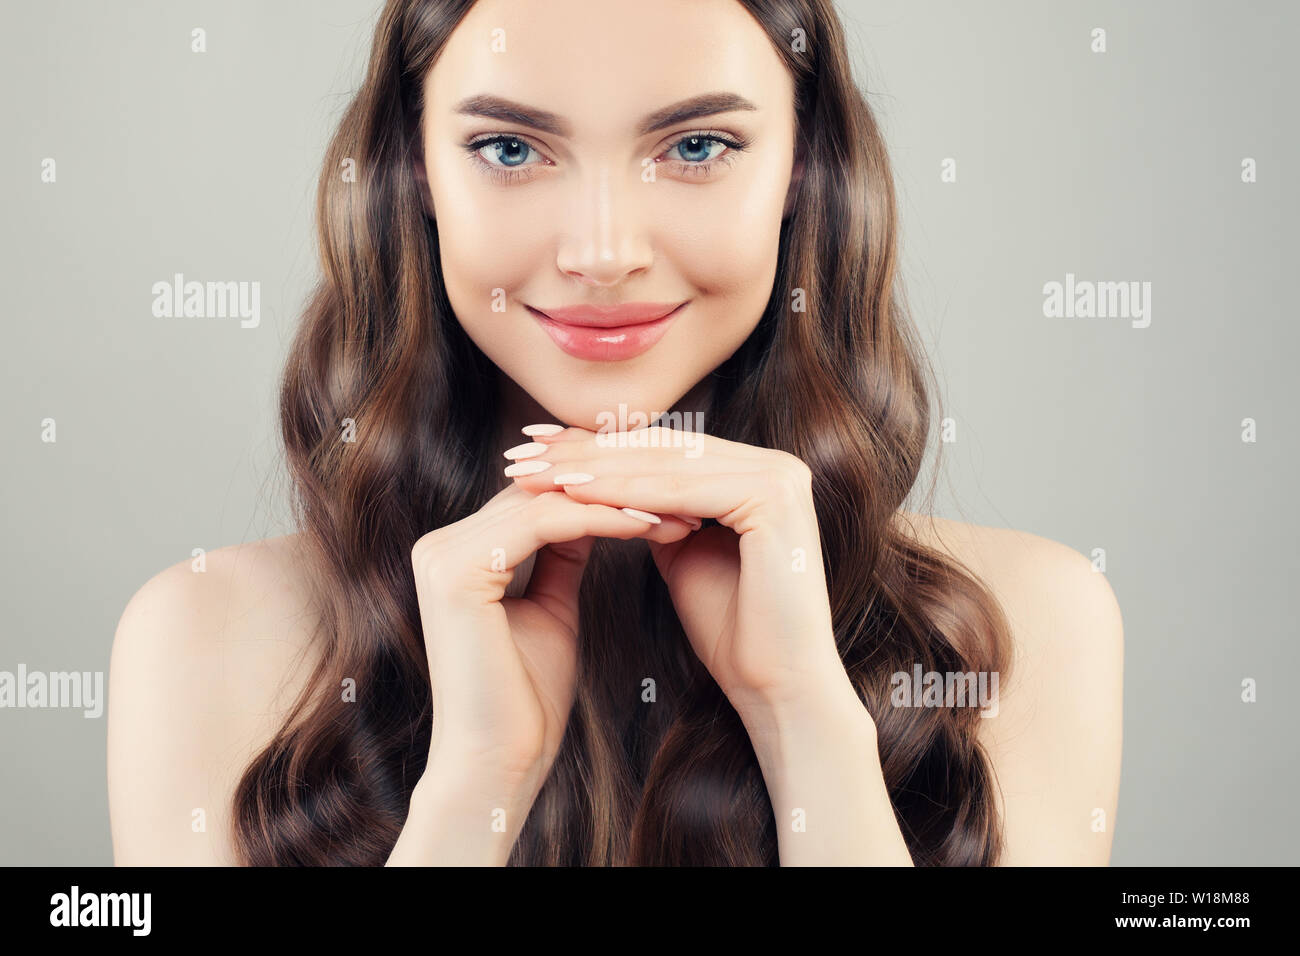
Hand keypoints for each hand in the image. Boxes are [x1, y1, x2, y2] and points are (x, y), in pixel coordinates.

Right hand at [410, 480, 693, 792]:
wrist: (499, 765)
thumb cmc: (525, 703)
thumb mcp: (550, 610)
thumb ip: (559, 557)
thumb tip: (589, 514)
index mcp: (455, 553)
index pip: (537, 498)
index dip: (605, 493)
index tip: (670, 500)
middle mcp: (439, 546)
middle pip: (542, 490)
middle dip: (618, 490)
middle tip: (685, 494)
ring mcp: (443, 555)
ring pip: (548, 500)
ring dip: (620, 501)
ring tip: (679, 510)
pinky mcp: (458, 571)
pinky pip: (546, 523)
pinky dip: (603, 520)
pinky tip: (649, 526)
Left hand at [504, 426, 851, 718]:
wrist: (778, 687)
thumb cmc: (734, 633)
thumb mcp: (684, 555)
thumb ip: (657, 512)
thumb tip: (607, 484)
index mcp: (761, 472)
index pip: (665, 448)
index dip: (598, 447)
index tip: (535, 451)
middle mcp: (778, 464)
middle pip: (663, 448)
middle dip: (586, 449)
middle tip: (521, 450)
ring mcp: (781, 476)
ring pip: (666, 463)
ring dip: (593, 465)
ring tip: (535, 472)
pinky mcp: (772, 497)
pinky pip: (680, 488)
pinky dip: (623, 489)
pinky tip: (573, 492)